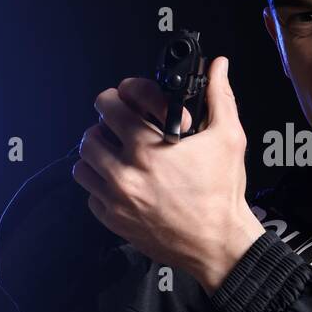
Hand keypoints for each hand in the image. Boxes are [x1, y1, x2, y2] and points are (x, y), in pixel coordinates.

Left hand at [72, 56, 265, 294]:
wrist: (219, 244)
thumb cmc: (222, 194)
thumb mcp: (228, 138)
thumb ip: (219, 96)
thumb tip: (218, 67)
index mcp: (148, 147)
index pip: (109, 104)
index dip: (117, 97)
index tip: (123, 100)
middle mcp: (126, 172)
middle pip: (90, 133)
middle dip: (105, 125)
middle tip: (120, 126)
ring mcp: (116, 198)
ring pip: (83, 163)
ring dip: (98, 155)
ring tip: (117, 154)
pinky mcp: (113, 220)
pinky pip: (90, 194)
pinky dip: (101, 186)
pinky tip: (122, 182)